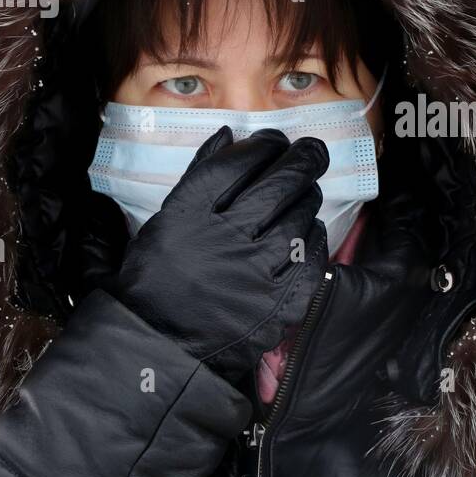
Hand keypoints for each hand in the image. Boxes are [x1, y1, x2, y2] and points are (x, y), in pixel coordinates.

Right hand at [110, 127, 329, 383]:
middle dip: (303, 158)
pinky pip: (312, 259)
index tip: (273, 140)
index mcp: (189, 215)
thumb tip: (230, 133)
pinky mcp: (278, 305)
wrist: (160, 343)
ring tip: (305, 193)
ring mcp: (254, 274)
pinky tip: (307, 231)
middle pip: (279, 184)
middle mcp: (223, 240)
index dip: (264, 144)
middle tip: (312, 151)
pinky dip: (314, 238)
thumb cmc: (162, 274)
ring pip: (300, 216)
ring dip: (308, 197)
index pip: (239, 162)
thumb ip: (199, 174)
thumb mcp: (167, 217)